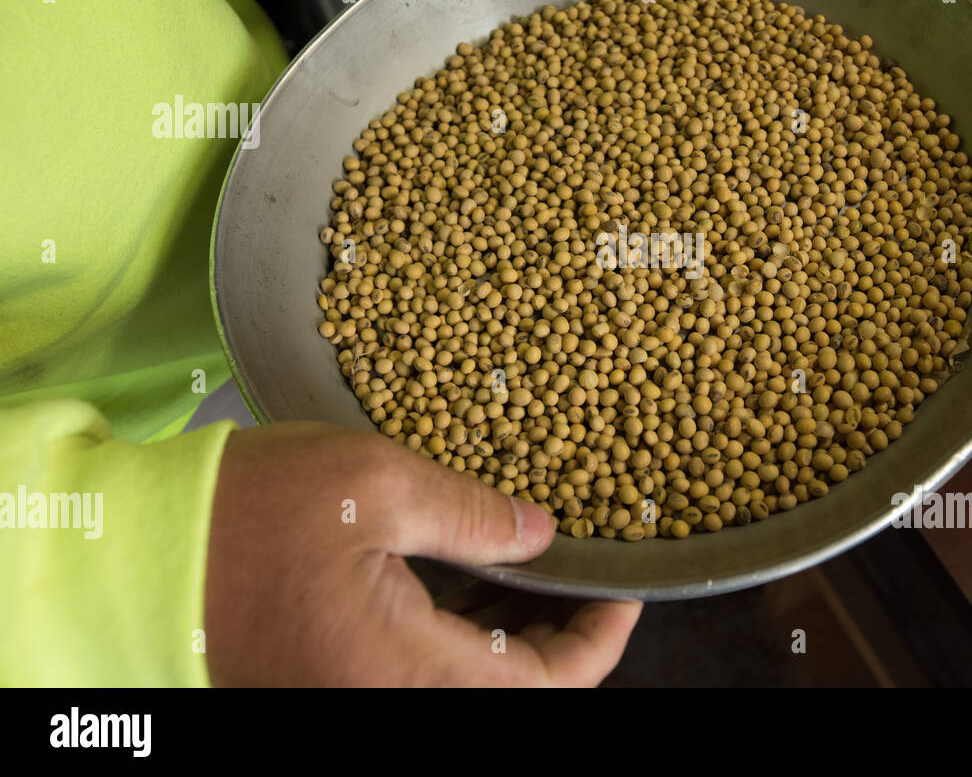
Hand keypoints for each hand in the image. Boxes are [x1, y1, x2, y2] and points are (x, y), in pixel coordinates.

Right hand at [204, 421, 640, 685]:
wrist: (133, 550)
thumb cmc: (244, 512)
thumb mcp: (375, 485)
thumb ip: (472, 512)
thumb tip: (543, 534)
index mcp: (407, 673)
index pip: (546, 685)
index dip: (599, 639)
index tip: (626, 587)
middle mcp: (387, 699)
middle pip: (511, 688)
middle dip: (559, 629)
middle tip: (583, 563)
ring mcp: (357, 694)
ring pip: (468, 680)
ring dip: (511, 628)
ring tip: (535, 556)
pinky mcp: (332, 678)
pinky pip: (421, 667)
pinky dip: (461, 626)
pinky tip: (473, 570)